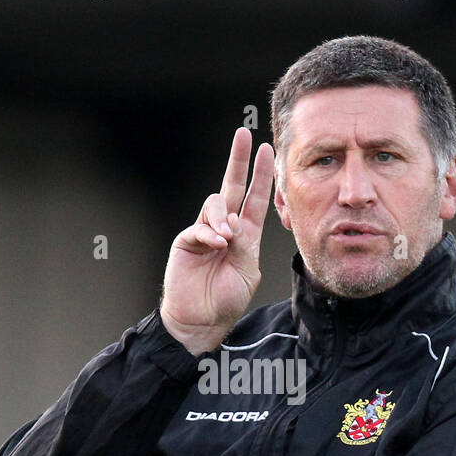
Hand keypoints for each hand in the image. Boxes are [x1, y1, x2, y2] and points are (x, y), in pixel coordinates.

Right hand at [161, 126, 275, 355]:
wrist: (201, 321)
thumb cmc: (226, 300)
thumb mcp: (246, 271)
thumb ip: (244, 246)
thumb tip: (233, 224)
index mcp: (245, 234)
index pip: (254, 198)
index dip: (261, 175)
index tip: (268, 151)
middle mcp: (225, 227)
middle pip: (232, 186)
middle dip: (238, 160)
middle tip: (243, 135)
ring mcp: (204, 232)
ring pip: (214, 204)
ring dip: (223, 216)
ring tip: (228, 238)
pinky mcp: (186, 242)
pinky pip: (198, 228)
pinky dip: (209, 233)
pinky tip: (217, 243)